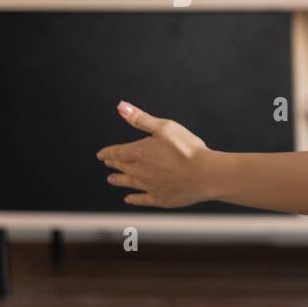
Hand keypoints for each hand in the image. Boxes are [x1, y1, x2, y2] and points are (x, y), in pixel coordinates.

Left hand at [96, 101, 213, 207]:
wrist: (206, 174)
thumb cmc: (188, 148)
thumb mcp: (164, 127)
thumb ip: (141, 119)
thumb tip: (121, 107)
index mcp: (139, 152)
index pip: (117, 152)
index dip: (108, 153)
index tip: (101, 155)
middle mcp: (140, 171)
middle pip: (122, 167)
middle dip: (114, 165)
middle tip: (108, 164)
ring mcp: (150, 186)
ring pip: (129, 183)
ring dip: (119, 181)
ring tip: (111, 180)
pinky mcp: (161, 199)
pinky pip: (142, 199)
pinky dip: (134, 199)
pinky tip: (129, 199)